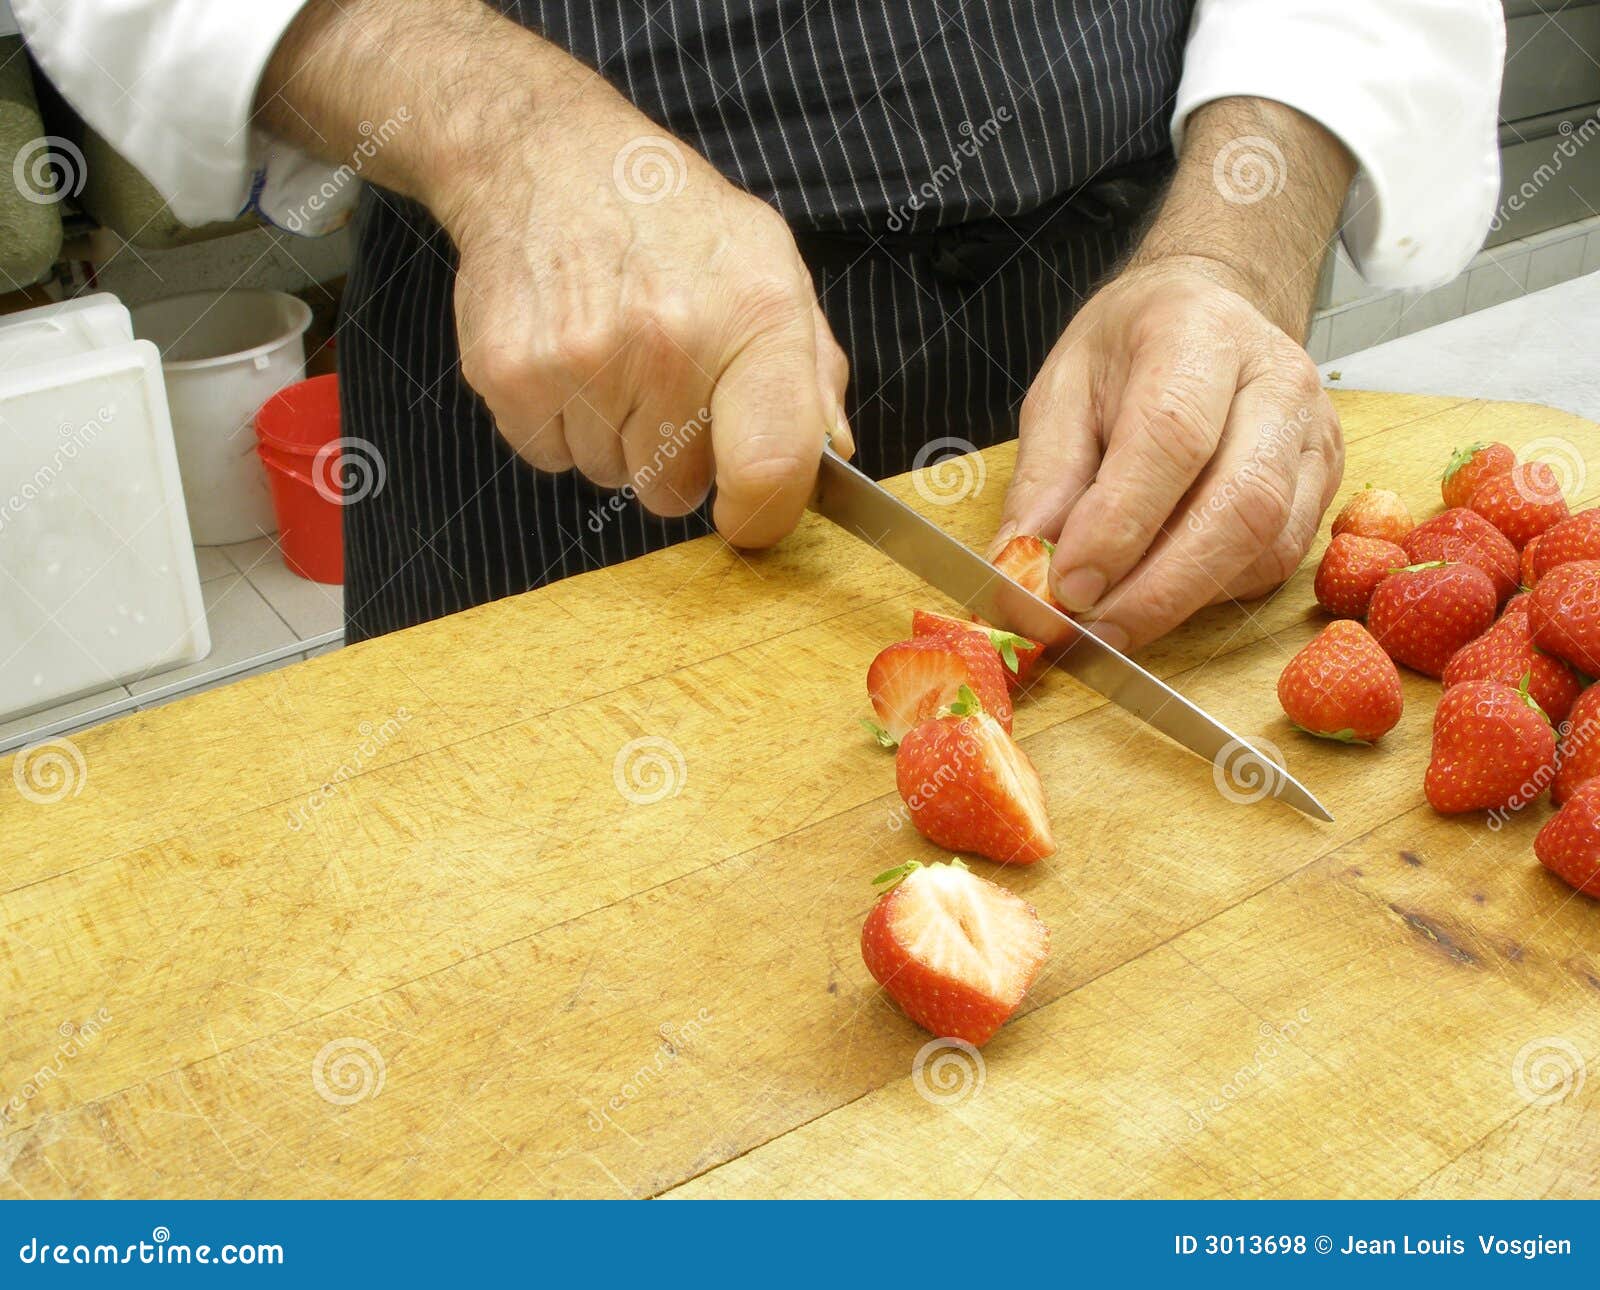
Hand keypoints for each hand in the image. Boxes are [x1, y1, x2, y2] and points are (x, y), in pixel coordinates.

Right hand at [444, 92, 849, 546]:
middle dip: (675, 458)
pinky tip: (570, 356)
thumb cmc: (674, 221)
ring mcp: (583, 360)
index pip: (770, 467)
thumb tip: (832, 454)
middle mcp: (669, 340)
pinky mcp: (511, 374)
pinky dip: (559, 424)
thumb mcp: (771, 267)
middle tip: (665, 382)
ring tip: (615, 354)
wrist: (552, 159)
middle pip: (675, 491)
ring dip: (614, 436)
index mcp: (754, 316)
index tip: (749, 515)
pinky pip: (549, 457)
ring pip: (609, 476)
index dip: (762, 514)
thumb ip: (812, 372)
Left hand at [995, 255, 1342, 651]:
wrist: (1205, 313)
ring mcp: (1314, 435)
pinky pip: (1277, 562)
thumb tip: (1019, 569)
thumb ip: (1044, 479)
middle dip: (1161, 589)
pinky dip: (1212, 594)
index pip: (1172, 437)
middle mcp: (1277, 381)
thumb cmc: (1127, 352)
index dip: (1120, 523)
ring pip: (1268, 546)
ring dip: (1185, 601)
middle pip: (1242, 503)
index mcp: (1199, 334)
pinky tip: (1161, 593)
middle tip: (1092, 634)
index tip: (1069, 587)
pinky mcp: (1325, 484)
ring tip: (1114, 622)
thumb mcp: (1061, 392)